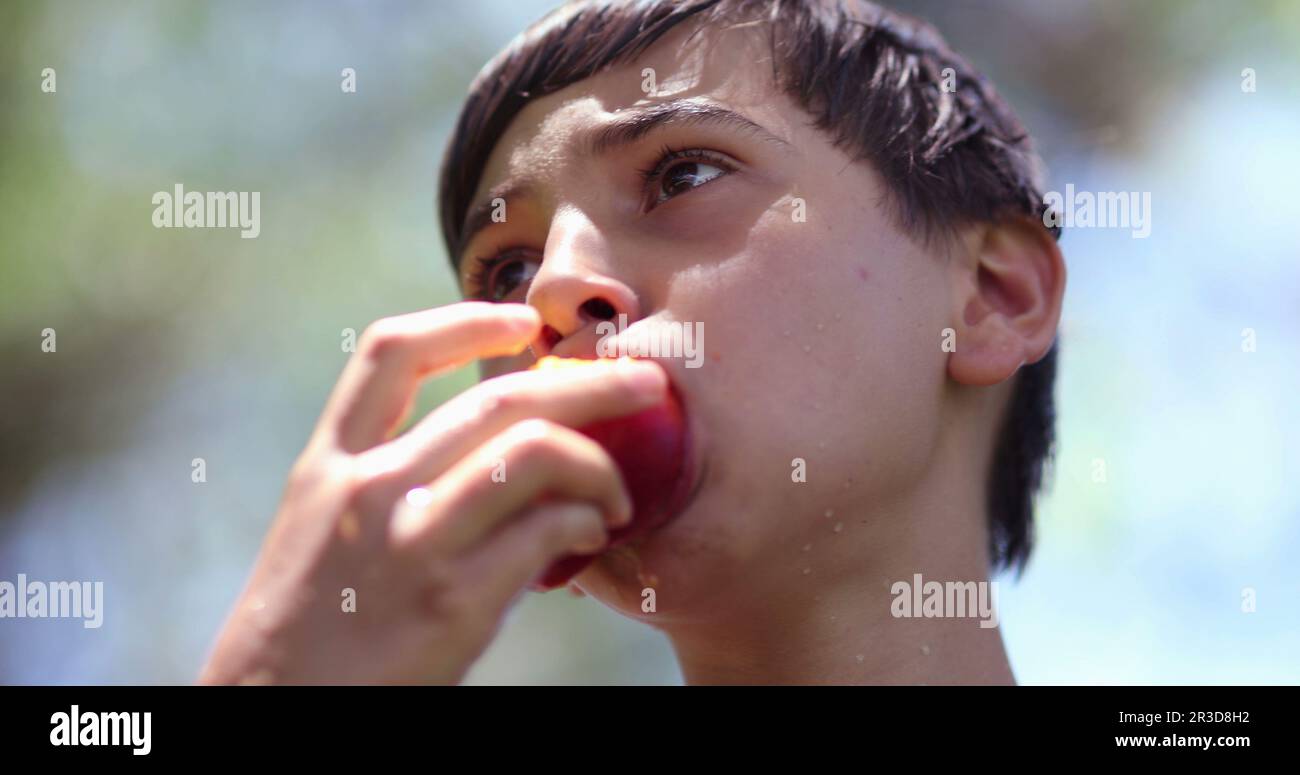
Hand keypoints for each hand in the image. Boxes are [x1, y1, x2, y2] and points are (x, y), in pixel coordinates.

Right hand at [198, 302, 666, 683]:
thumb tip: (487, 453)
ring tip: (618, 495)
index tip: (524, 321)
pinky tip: (593, 539)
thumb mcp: (320, 534)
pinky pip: (550, 529)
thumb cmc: (307, 632)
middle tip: (645, 381)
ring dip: (600, 465)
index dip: (466, 320)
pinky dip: (588, 523)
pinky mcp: (455, 599)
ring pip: (537, 451)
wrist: (273, 712)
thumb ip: (382, 483)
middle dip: (589, 381)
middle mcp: (370, 487)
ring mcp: (413, 540)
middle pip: (498, 397)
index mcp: (330, 466)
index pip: (392, 353)